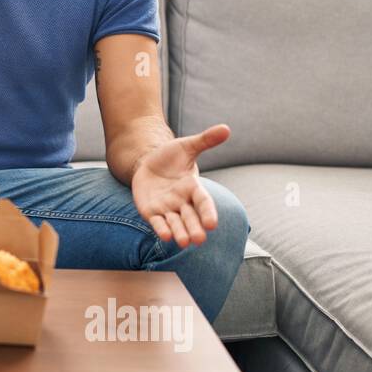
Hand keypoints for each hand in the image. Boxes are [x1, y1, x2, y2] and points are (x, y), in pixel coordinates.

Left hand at [131, 124, 231, 247]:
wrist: (146, 163)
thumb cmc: (170, 156)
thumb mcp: (186, 146)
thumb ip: (205, 140)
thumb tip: (225, 128)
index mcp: (193, 188)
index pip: (203, 202)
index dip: (208, 212)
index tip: (212, 224)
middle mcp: (182, 202)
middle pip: (191, 217)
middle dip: (194, 228)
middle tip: (199, 240)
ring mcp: (167, 209)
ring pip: (175, 223)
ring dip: (180, 233)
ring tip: (183, 243)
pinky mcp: (151, 212)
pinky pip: (158, 223)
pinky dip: (161, 230)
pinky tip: (165, 236)